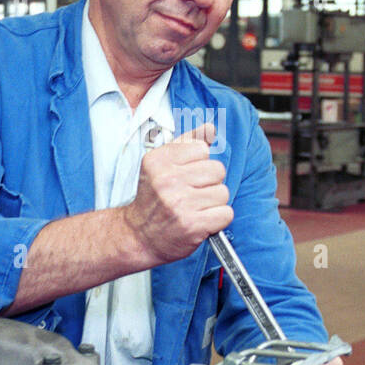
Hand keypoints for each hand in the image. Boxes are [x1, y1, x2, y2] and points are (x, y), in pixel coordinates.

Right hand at [121, 123, 232, 264]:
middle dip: (210, 183)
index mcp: (159, 160)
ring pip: (223, 192)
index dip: (199, 163)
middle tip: (193, 194)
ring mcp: (179, 203)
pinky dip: (218, 219)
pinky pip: (226, 213)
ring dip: (214, 202)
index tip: (186, 176)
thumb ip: (186, 143)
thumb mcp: (161, 165)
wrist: (139, 236)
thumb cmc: (153, 200)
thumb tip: (210, 128)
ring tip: (196, 208)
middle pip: (217, 170)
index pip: (202, 149)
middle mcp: (167, 180)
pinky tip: (202, 220)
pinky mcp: (192, 225)